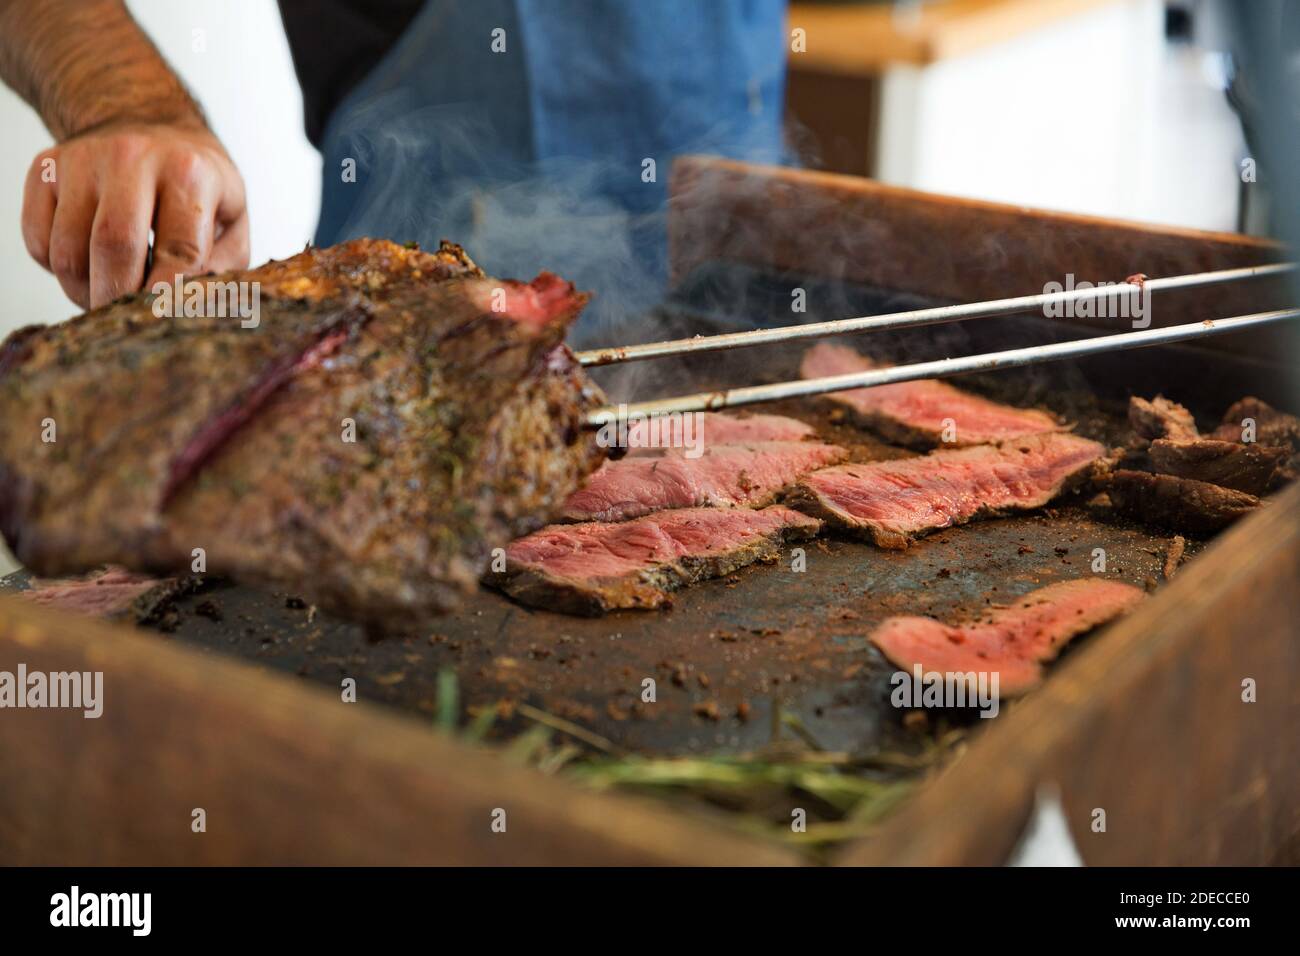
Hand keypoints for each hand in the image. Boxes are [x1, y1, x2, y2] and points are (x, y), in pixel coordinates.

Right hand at [22, 122, 248, 309]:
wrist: (145, 121)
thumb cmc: (195, 184)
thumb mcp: (230, 218)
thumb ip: (224, 265)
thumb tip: (194, 305)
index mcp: (189, 172)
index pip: (179, 250)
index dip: (170, 296)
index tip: (165, 321)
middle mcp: (132, 158)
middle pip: (115, 248)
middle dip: (119, 299)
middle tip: (126, 322)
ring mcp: (82, 160)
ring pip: (69, 251)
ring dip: (84, 292)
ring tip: (107, 297)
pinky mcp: (45, 169)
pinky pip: (39, 241)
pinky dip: (57, 269)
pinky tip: (86, 264)